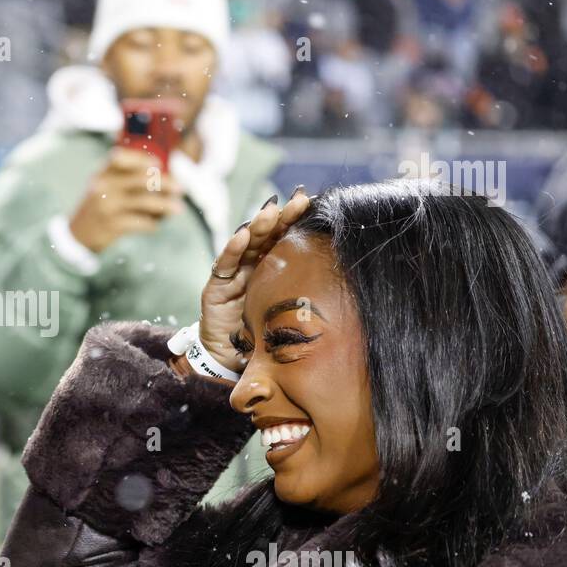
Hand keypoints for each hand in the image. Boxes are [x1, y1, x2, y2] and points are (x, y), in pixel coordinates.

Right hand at [69, 147, 183, 252]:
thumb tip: (161, 176)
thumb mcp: (103, 187)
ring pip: (144, 201)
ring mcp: (107, 206)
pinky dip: (152, 223)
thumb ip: (124, 178)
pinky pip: (140, 222)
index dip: (140, 159)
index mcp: (101, 174)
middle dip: (165, 183)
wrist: (77, 235)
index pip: (120, 158)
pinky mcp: (112, 225)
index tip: (157, 164)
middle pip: (140, 179)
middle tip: (180, 188)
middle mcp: (103, 187)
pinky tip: (156, 225)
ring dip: (165, 205)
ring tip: (178, 209)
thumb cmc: (97, 207)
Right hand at [198, 187, 311, 373]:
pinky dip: (233, 249)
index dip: (298, 222)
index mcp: (274, 270)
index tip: (315, 205)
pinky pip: (224, 265)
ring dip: (258, 226)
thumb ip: (308, 299)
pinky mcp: (215, 288)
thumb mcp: (291, 315)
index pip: (286, 240)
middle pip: (268, 236)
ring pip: (247, 244)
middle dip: (282, 217)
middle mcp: (254, 268)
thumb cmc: (265, 339)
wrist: (232, 364)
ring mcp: (234, 276)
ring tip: (270, 213)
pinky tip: (243, 236)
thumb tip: (351, 283)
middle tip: (298, 201)